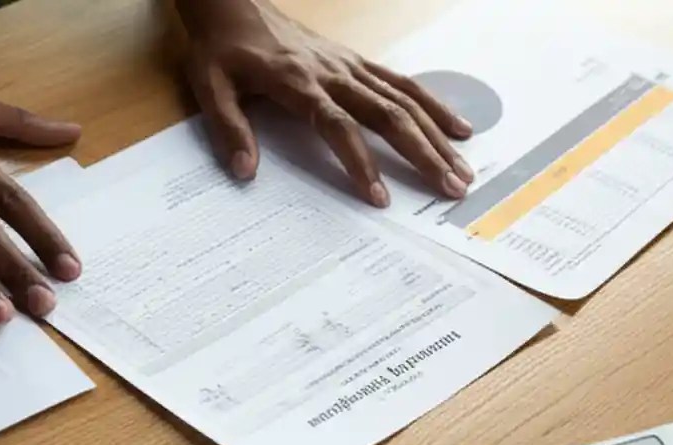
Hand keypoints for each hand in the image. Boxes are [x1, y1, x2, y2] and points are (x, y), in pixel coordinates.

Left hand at [176, 0, 474, 207]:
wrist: (234, 1)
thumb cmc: (222, 48)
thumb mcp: (210, 87)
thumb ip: (230, 129)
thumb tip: (244, 172)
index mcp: (298, 82)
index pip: (338, 126)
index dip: (360, 161)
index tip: (379, 197)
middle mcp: (334, 73)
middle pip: (388, 115)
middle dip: (423, 154)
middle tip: (451, 188)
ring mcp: (351, 66)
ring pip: (404, 101)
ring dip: (436, 136)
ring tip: (462, 169)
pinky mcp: (358, 62)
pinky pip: (403, 84)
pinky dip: (433, 106)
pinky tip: (458, 128)